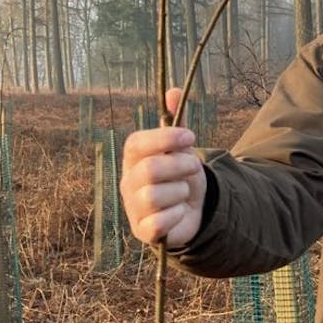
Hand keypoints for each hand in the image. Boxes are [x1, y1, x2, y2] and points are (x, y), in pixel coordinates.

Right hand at [120, 87, 207, 247]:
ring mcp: (133, 207)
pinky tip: (179, 212)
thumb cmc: (181, 174)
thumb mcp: (182, 147)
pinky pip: (159, 224)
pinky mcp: (142, 231)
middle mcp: (128, 181)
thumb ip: (177, 120)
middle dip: (180, 166)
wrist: (190, 209)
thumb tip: (173, 90)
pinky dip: (177, 215)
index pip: (137, 143)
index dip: (164, 138)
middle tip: (194, 167)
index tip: (190, 137)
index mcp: (134, 158)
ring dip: (181, 192)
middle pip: (149, 170)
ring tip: (184, 192)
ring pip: (155, 197)